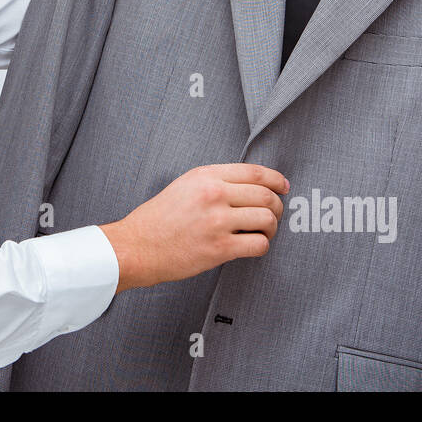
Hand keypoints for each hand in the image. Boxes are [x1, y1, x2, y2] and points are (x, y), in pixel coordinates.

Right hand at [99, 163, 289, 292]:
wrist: (137, 246)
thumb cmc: (158, 218)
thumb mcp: (184, 186)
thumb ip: (214, 182)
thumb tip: (249, 186)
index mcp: (205, 176)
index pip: (254, 172)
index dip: (275, 179)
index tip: (283, 187)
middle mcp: (213, 195)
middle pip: (265, 196)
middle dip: (276, 206)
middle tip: (274, 214)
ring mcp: (217, 221)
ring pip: (266, 219)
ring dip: (271, 228)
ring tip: (264, 232)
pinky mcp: (219, 248)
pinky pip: (258, 244)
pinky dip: (262, 246)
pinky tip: (252, 246)